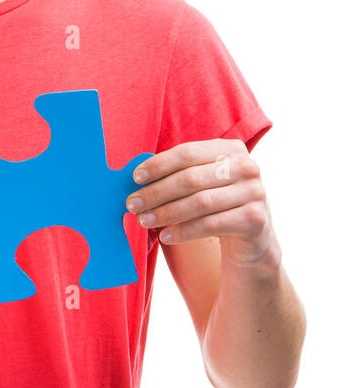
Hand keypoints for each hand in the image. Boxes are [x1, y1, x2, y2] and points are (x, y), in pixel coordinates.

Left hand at [125, 139, 275, 265]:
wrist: (251, 238)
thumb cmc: (217, 206)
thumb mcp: (202, 184)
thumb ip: (177, 175)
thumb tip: (137, 180)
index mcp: (231, 149)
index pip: (187, 153)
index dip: (158, 165)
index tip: (135, 178)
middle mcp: (247, 167)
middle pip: (191, 178)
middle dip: (156, 192)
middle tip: (133, 205)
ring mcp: (255, 192)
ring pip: (199, 202)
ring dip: (166, 213)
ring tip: (144, 221)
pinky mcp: (255, 219)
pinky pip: (210, 225)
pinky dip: (183, 231)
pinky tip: (166, 236)